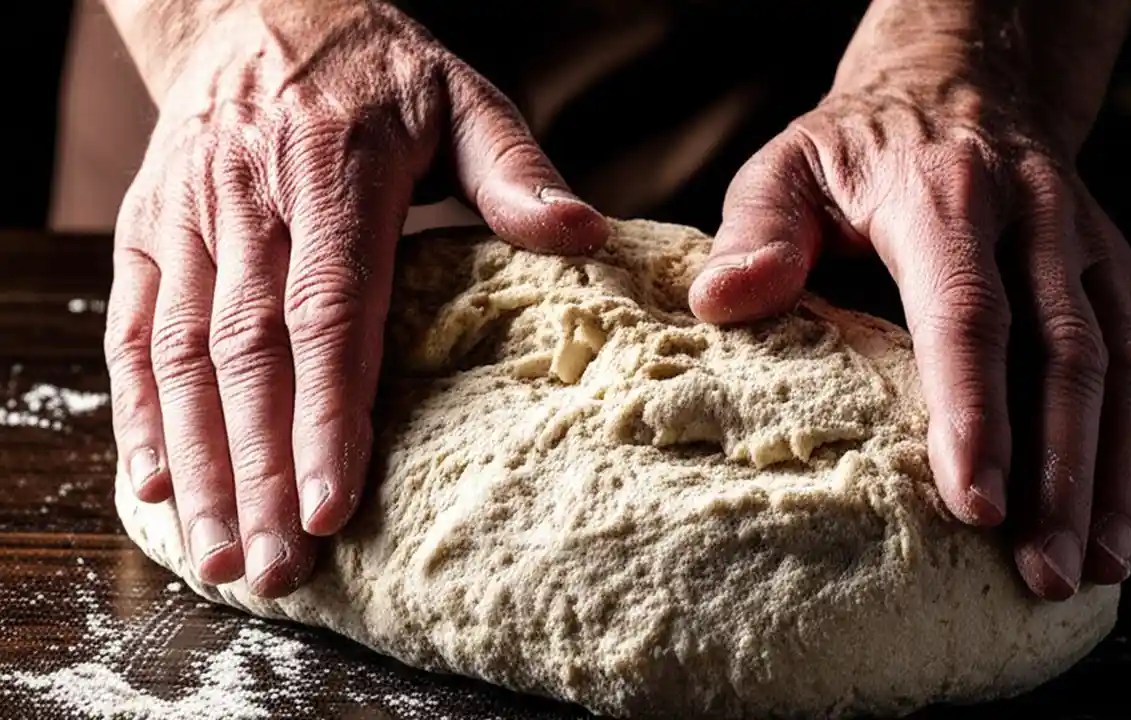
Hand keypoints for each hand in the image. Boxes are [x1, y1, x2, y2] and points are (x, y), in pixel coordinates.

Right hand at [104, 0, 606, 596]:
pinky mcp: (148, 233)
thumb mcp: (459, 95)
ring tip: (226, 557)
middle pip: (248, 355)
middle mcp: (247, 201)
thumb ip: (514, 168)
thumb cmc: (374, 69)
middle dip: (263, 471)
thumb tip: (584, 234)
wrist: (254, 8)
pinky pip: (134, 332)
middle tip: (283, 569)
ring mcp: (187, 220)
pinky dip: (142, 413)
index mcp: (333, 172)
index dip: (328, 413)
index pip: (328, 311)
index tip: (337, 505)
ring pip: (182, 357)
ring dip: (203, 465)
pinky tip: (158, 487)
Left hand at [689, 67, 1130, 599]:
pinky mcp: (1119, 276)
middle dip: (1063, 472)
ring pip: (1128, 367)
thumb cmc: (858, 148)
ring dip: (1119, 474)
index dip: (976, 411)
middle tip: (1042, 570)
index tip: (977, 505)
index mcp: (944, 195)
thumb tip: (723, 302)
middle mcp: (1036, 219)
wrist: (961, 86)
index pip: (968, 312)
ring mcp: (1089, 248)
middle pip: (1066, 355)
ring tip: (1098, 566)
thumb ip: (757, 231)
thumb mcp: (788, 166)